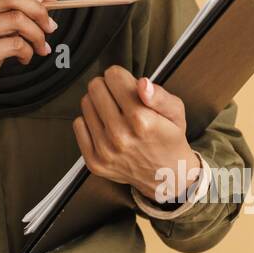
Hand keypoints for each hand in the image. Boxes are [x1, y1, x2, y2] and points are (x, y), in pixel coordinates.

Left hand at [72, 65, 198, 200]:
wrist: (166, 176)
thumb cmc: (169, 139)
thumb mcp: (176, 113)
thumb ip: (160, 95)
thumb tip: (142, 83)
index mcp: (142, 120)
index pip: (113, 76)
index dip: (120, 76)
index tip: (126, 83)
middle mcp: (120, 136)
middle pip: (95, 87)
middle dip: (107, 87)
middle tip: (119, 98)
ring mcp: (105, 150)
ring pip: (85, 103)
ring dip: (98, 103)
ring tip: (114, 113)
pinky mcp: (94, 161)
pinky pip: (78, 124)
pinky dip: (90, 122)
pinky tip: (105, 127)